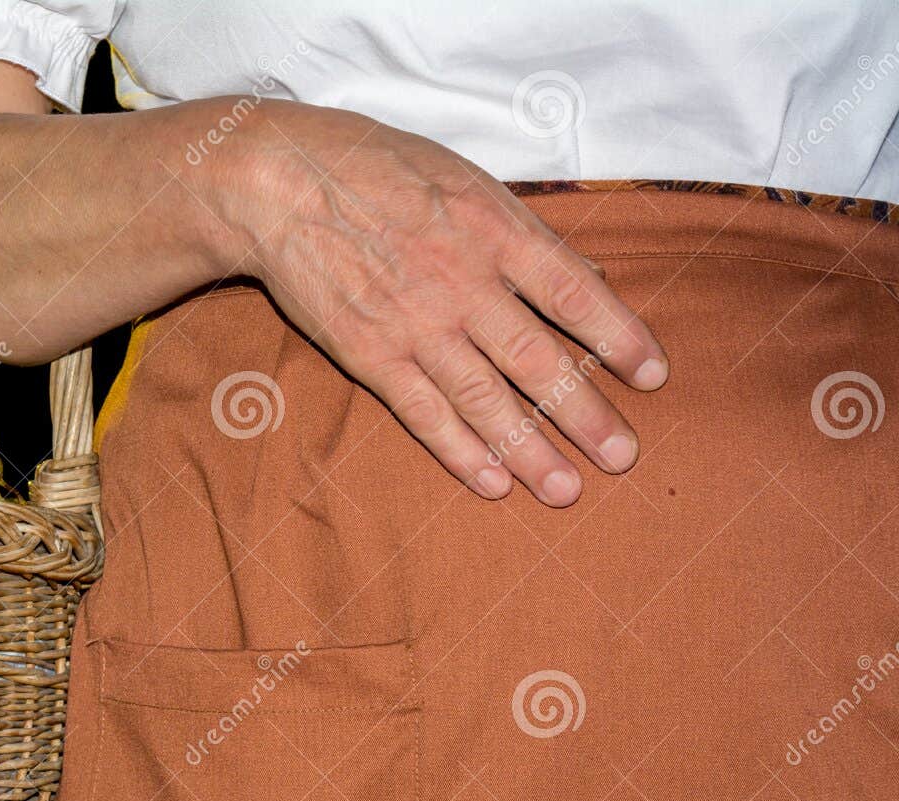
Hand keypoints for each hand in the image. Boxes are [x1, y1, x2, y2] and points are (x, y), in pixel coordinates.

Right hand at [204, 102, 666, 505]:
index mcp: (495, 230)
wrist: (285, 184)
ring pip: (484, 398)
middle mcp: (461, 282)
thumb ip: (525, 232)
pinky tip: (491, 482)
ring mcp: (414, 324)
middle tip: (622, 457)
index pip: (574, 294)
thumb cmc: (381, 170)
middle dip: (585, 413)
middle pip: (537, 359)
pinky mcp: (369, 354)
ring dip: (529, 449)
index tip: (654, 376)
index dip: (619, 338)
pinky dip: (458, 450)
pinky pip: (422, 412)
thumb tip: (588, 281)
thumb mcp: (467, 180)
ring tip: (565, 489)